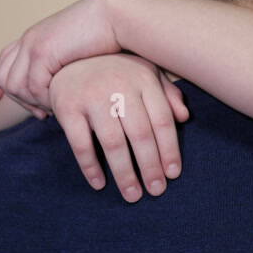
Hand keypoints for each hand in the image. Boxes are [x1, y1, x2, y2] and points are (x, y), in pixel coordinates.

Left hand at [0, 0, 120, 116]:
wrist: (117, 16)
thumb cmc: (108, 34)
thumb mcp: (78, 48)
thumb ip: (64, 62)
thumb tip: (61, 81)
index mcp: (36, 35)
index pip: (5, 60)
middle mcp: (30, 39)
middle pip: (4, 76)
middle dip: (18, 100)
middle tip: (41, 114)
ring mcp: (34, 45)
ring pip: (16, 86)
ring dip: (34, 102)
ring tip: (54, 110)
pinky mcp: (43, 52)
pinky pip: (33, 86)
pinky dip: (45, 99)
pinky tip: (61, 103)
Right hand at [49, 54, 188, 201]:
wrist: (68, 57)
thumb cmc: (115, 71)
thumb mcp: (144, 73)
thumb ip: (166, 93)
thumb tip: (185, 116)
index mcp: (143, 79)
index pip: (161, 120)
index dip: (169, 149)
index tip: (173, 174)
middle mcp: (119, 86)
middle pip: (140, 134)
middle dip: (150, 167)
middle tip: (156, 191)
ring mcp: (92, 96)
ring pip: (113, 143)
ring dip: (125, 173)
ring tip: (133, 195)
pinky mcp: (67, 107)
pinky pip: (81, 144)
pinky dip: (90, 167)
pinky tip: (99, 184)